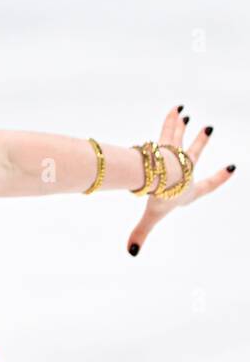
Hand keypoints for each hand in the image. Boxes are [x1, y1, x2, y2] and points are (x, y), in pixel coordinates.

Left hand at [127, 104, 234, 254]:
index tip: (232, 167)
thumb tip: (130, 252)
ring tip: (184, 113)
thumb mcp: (152, 217)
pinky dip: (171, 119)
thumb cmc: (162, 199)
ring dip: (182, 127)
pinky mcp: (166, 147)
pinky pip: (168, 131)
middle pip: (193, 154)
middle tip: (208, 128)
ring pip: (178, 139)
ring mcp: (176, 158)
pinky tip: (175, 108)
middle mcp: (184, 171)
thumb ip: (141, 234)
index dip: (220, 178)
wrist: (162, 179)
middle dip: (201, 142)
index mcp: (188, 190)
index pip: (208, 185)